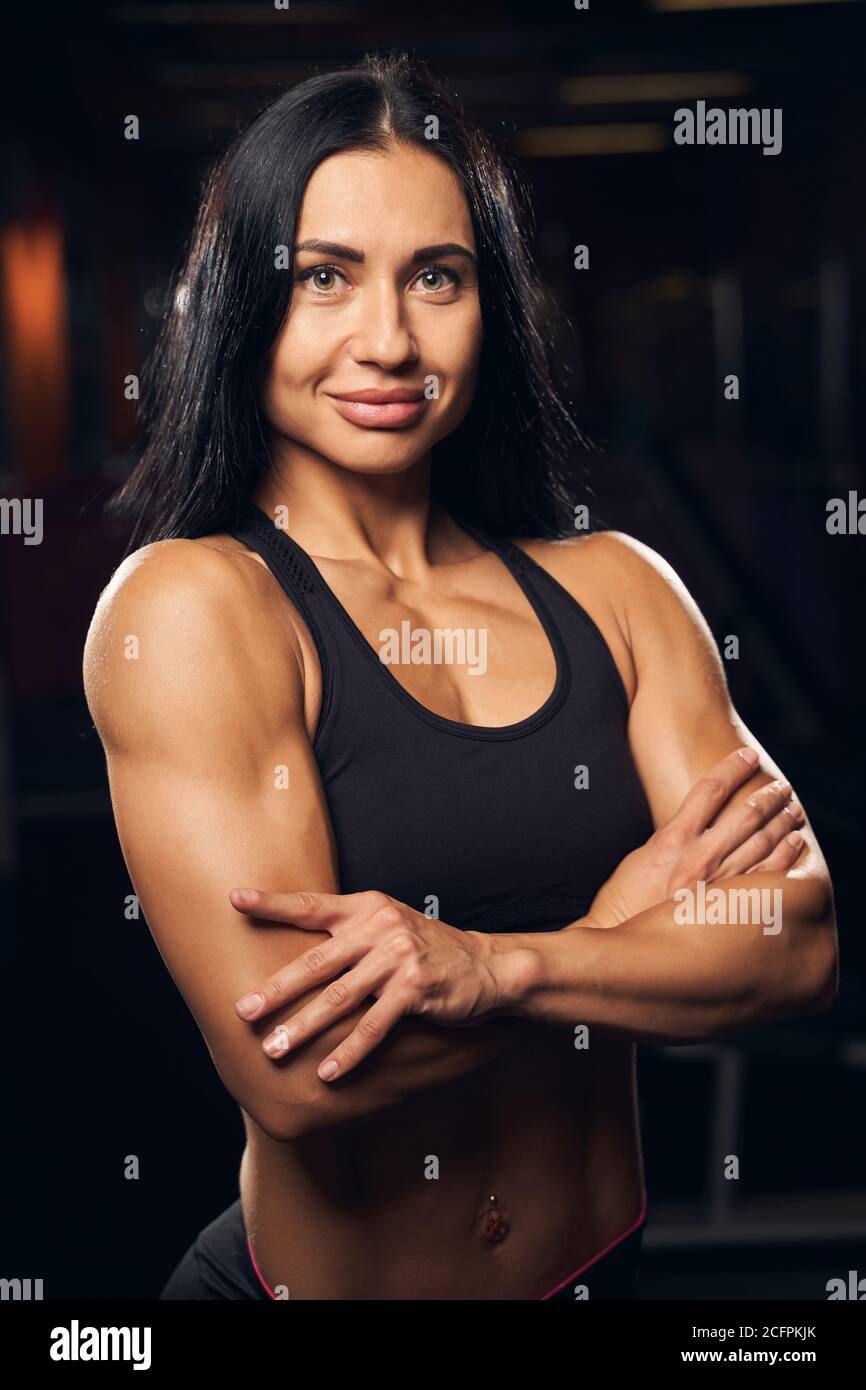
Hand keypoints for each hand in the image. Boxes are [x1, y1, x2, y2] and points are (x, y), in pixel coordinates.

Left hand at [230, 890, 515, 1079]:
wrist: (486, 965)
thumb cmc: (428, 949)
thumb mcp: (389, 927)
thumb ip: (349, 934)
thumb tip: (296, 957)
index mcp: (366, 909)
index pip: (310, 905)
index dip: (271, 903)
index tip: (235, 899)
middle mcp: (379, 927)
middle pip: (316, 961)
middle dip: (276, 989)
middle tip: (243, 1011)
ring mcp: (398, 957)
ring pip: (339, 998)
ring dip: (303, 1027)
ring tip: (275, 1049)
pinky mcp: (416, 989)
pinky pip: (374, 1025)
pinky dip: (349, 1051)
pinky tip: (328, 1071)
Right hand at [586, 746, 805, 929]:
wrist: (619, 945)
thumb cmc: (622, 905)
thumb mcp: (638, 860)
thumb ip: (668, 841)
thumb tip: (687, 826)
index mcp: (671, 840)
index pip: (709, 791)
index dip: (732, 768)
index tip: (748, 755)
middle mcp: (698, 858)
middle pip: (745, 815)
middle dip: (767, 796)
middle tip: (781, 786)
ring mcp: (717, 886)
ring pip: (762, 843)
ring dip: (781, 821)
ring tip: (792, 809)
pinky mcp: (727, 910)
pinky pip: (765, 878)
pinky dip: (784, 857)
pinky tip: (794, 844)